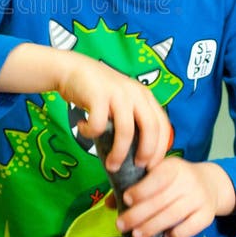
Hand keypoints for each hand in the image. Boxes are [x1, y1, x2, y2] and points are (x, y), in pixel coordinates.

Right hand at [0, 44, 170, 170]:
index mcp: (145, 96)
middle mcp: (135, 93)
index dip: (160, 148)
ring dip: (119, 152)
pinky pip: (98, 124)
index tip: (151, 165)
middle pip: (151, 127)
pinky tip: (84, 130)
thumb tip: (138, 156)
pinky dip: (90, 133)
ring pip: (126, 130)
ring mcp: (117, 93)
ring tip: (111, 164)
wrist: (72, 69)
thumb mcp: (123, 102)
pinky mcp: (98, 95)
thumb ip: (133, 120)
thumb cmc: (98, 92)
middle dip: (146, 152)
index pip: (162, 125)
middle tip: (137, 167)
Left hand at [116, 159, 235, 236]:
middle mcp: (188, 180)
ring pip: (173, 215)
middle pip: (161, 200)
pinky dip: (176, 234)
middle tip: (121, 225)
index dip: (142, 189)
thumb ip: (134, 186)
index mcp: (173, 167)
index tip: (126, 199)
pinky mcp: (207, 215)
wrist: (209, 183)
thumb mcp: (157, 174)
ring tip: (136, 235)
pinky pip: (190, 227)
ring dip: (152, 227)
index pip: (158, 178)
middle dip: (138, 214)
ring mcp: (199, 198)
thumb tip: (108, 204)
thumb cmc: (174, 181)